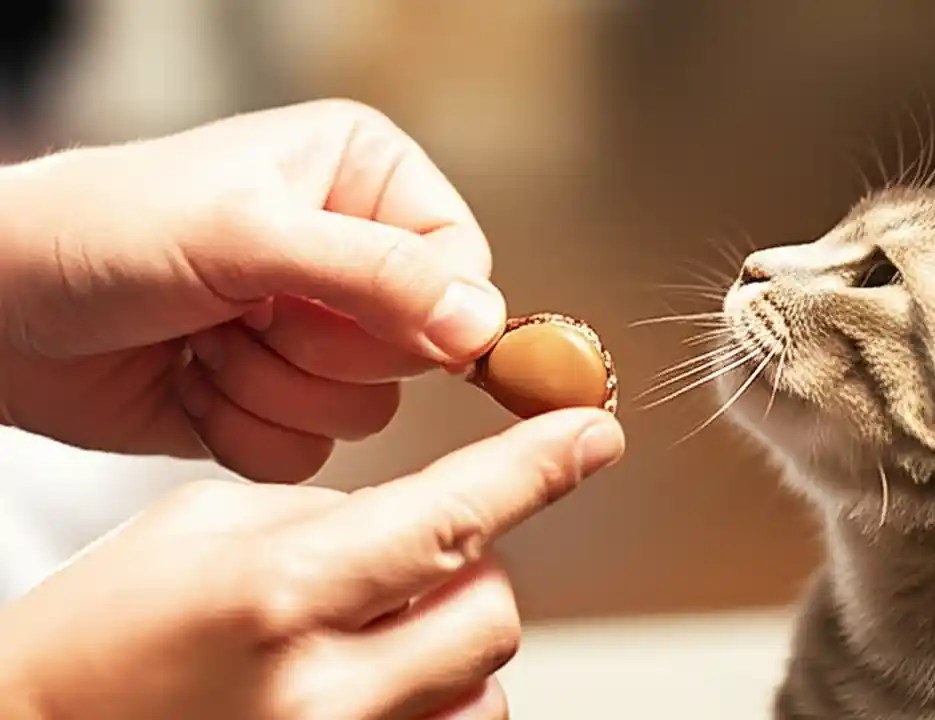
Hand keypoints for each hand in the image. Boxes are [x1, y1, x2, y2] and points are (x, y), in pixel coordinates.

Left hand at [0, 100, 505, 481]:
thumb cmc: (99, 232)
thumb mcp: (245, 235)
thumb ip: (375, 274)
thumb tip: (480, 323)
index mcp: (365, 178)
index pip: (462, 265)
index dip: (421, 311)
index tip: (346, 317)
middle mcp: (355, 254)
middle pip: (420, 349)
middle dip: (317, 349)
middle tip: (245, 308)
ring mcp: (318, 331)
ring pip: (367, 410)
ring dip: (271, 388)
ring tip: (208, 336)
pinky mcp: (282, 396)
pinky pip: (315, 451)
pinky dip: (245, 429)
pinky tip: (194, 378)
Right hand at [0, 408, 624, 719]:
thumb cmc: (102, 637)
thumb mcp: (207, 527)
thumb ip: (331, 517)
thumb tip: (427, 517)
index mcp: (280, 590)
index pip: (456, 517)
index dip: (540, 467)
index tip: (592, 436)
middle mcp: (322, 688)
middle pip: (494, 608)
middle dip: (472, 570)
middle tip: (410, 561)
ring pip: (486, 681)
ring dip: (453, 641)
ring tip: (373, 633)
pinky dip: (438, 700)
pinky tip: (374, 683)